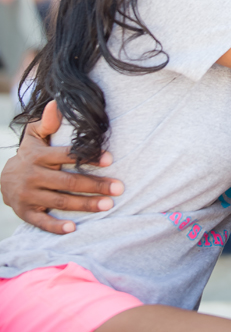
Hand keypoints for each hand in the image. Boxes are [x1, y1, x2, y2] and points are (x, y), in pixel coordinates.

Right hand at [0, 100, 122, 233]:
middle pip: (68, 182)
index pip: (67, 156)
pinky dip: (56, 226)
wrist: (3, 180)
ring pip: (60, 202)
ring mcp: (29, 196)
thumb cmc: (30, 155)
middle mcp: (34, 176)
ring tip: (108, 205)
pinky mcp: (25, 213)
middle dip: (94, 185)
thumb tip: (56, 103)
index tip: (110, 160)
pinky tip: (74, 228)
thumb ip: (46, 122)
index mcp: (39, 156)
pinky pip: (41, 221)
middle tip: (118, 188)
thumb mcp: (34, 136)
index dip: (88, 157)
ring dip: (85, 205)